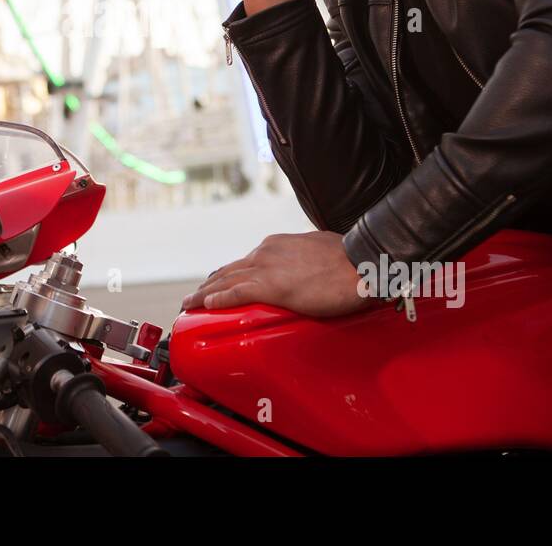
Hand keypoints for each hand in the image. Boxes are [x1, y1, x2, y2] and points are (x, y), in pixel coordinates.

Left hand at [180, 231, 369, 317]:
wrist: (361, 261)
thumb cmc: (348, 260)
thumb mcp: (317, 253)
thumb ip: (303, 262)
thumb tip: (305, 272)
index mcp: (275, 247)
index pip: (243, 263)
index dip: (225, 275)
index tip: (214, 285)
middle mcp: (265, 254)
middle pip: (227, 272)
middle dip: (209, 286)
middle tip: (192, 298)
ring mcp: (266, 269)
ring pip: (225, 282)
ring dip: (204, 294)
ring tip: (189, 304)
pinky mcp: (272, 287)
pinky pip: (237, 294)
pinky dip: (219, 299)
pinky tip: (206, 306)